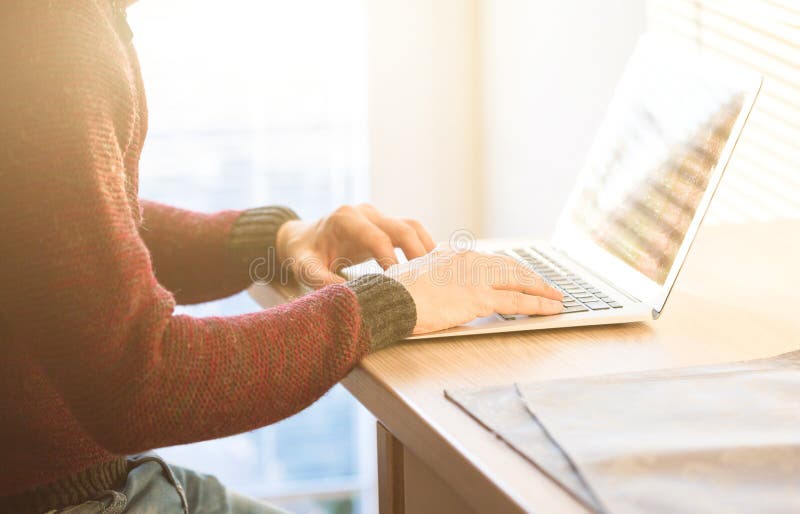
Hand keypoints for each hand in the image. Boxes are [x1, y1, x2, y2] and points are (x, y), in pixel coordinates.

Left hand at [276, 203, 435, 286]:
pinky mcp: (385, 224)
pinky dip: (423, 247)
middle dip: (418, 255)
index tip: (399, 284)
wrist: (303, 238)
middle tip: (427, 281)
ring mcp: (377, 216)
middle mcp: (365, 212)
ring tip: (436, 274)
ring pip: (412, 226)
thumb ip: (322, 280)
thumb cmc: (304, 253)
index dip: (392, 261)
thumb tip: (350, 296)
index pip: (377, 238)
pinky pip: (410, 231)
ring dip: (426, 248)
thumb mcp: (305, 267)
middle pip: (402, 228)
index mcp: (345, 219)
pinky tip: (430, 267)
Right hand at [387, 248, 563, 333]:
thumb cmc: (393, 293)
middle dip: (531, 278)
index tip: (520, 275)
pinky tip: (552, 309)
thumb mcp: (412, 277)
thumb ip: (430, 279)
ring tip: (557, 298)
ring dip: (542, 290)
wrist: (389, 298)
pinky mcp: (479, 297)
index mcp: (450, 255)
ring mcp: (475, 277)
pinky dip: (539, 304)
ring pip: (519, 281)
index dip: (508, 269)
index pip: (488, 260)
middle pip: (509, 267)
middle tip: (548, 287)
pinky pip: (518, 300)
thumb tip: (434, 289)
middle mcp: (467, 261)